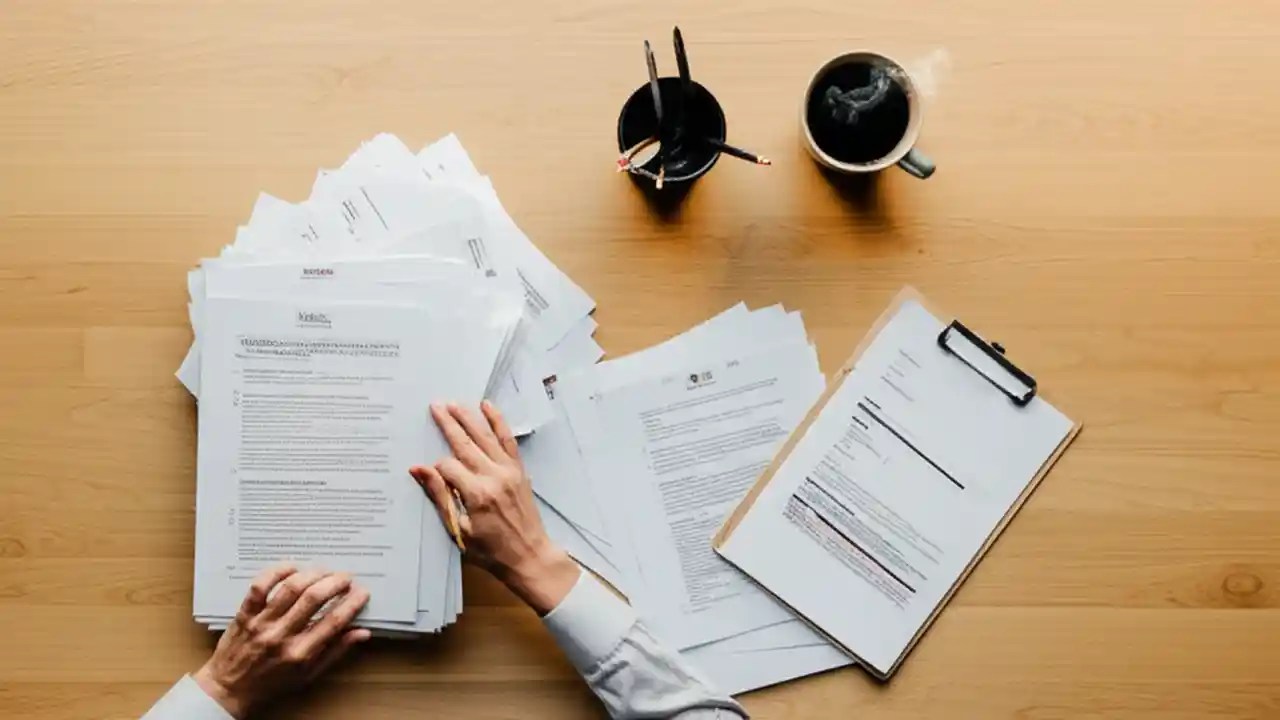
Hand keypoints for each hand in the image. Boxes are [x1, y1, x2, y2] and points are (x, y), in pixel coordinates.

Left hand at [193, 566, 371, 718]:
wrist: (229, 690)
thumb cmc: (271, 684)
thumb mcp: (308, 676)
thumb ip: (336, 652)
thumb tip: (362, 633)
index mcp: (300, 654)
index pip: (334, 622)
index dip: (352, 603)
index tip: (362, 592)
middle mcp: (281, 636)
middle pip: (313, 598)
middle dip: (335, 582)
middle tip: (346, 578)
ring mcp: (261, 623)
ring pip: (290, 588)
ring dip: (312, 574)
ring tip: (324, 570)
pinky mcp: (245, 614)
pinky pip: (260, 586)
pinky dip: (277, 571)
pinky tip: (292, 567)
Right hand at [410, 401, 579, 614]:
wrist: (530, 556)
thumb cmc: (491, 551)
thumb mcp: (459, 531)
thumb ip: (440, 497)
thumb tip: (419, 469)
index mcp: (476, 494)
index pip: (448, 467)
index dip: (435, 467)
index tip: (427, 471)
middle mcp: (494, 477)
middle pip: (466, 444)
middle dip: (449, 424)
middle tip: (435, 405)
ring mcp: (509, 471)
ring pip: (486, 437)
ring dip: (470, 418)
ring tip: (455, 403)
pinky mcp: (519, 470)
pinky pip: (508, 440)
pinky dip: (498, 422)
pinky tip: (488, 407)